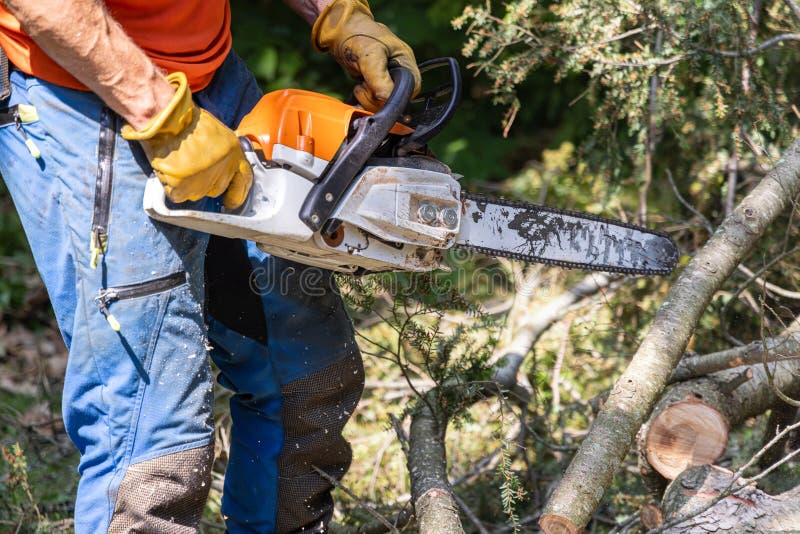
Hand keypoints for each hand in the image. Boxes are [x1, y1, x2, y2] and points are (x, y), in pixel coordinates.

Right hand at [121, 72, 252, 208]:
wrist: (166, 118)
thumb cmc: (187, 121)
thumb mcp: (218, 133)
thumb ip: (224, 154)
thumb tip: (221, 168)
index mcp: (234, 154)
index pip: (244, 180)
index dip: (238, 193)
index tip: (231, 202)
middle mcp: (223, 169)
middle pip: (217, 188)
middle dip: (206, 183)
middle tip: (192, 169)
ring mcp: (204, 180)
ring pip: (197, 193)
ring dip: (188, 184)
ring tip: (179, 163)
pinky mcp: (184, 187)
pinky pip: (178, 194)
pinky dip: (172, 186)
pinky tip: (169, 169)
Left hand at [311, 0, 420, 110]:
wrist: (342, 32)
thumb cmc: (359, 36)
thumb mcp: (370, 55)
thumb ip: (379, 78)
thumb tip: (386, 98)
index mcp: (406, 64)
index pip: (410, 90)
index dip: (394, 96)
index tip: (377, 92)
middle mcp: (400, 74)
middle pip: (394, 99)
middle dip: (376, 96)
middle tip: (364, 82)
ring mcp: (388, 81)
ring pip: (382, 103)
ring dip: (367, 98)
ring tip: (361, 82)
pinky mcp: (377, 87)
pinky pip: (373, 102)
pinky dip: (363, 100)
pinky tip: (359, 90)